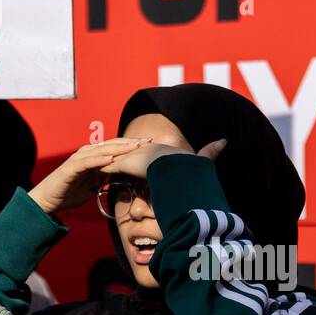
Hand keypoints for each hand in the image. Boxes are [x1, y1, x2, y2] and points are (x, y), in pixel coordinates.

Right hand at [28, 138, 149, 214]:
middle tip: (147, 141)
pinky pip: (87, 162)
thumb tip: (119, 177)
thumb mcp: (92, 185)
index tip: (149, 145)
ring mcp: (77, 159)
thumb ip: (103, 177)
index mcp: (92, 156)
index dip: (131, 145)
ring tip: (134, 147)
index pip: (115, 147)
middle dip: (130, 143)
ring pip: (101, 151)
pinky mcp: (70, 168)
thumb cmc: (69, 192)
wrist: (48, 201)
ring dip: (118, 148)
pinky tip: (111, 159)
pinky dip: (99, 160)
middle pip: (111, 145)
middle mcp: (85, 153)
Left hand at [104, 138, 225, 178]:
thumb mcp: (199, 161)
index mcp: (157, 150)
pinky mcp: (123, 164)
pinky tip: (90, 174)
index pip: (144, 152)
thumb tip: (225, 140)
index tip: (131, 157)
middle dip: (117, 155)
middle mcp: (143, 150)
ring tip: (94, 166)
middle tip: (105, 159)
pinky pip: (108, 167)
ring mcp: (132, 157)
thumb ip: (210, 152)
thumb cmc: (188, 166)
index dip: (136, 154)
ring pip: (116, 159)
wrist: (177, 166)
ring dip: (105, 162)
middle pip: (127, 153)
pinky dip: (99, 170)